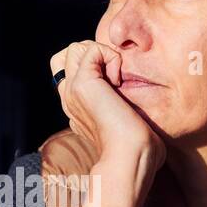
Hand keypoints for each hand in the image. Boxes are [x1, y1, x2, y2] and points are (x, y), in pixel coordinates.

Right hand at [49, 41, 164, 189]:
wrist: (130, 158)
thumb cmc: (137, 149)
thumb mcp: (128, 123)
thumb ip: (123, 108)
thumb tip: (134, 100)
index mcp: (77, 106)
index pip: (72, 69)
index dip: (94, 64)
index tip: (115, 83)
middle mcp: (69, 97)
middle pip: (69, 55)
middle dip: (95, 54)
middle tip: (115, 77)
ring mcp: (72, 91)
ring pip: (76, 48)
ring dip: (102, 54)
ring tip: (116, 79)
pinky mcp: (82, 84)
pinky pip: (92, 49)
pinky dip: (111, 57)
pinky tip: (119, 81)